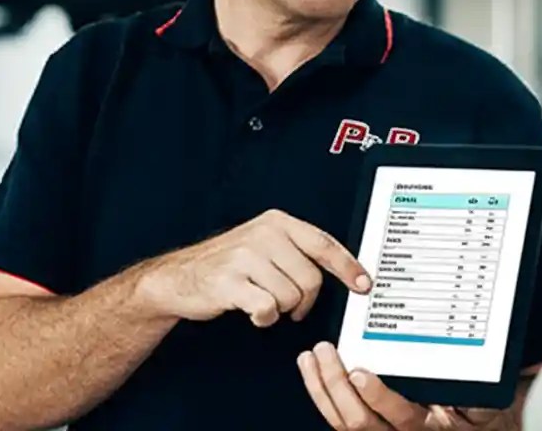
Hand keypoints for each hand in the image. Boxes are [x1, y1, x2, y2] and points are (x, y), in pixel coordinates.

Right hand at [137, 209, 371, 326]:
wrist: (178, 277)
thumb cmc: (226, 264)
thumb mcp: (262, 244)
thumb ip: (297, 251)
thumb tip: (343, 268)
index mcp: (276, 222)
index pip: (323, 243)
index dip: (347, 266)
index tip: (364, 284)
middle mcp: (263, 235)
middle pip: (310, 280)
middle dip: (303, 301)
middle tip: (289, 304)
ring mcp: (245, 257)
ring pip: (291, 298)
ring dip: (279, 309)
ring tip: (261, 300)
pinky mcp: (230, 282)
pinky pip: (267, 310)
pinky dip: (262, 318)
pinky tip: (251, 310)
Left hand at [298, 342, 505, 429]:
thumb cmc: (478, 418)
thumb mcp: (484, 405)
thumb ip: (472, 394)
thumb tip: (463, 377)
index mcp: (429, 429)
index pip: (401, 416)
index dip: (378, 397)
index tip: (361, 373)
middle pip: (360, 422)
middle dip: (337, 385)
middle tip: (327, 352)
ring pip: (342, 423)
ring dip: (321, 388)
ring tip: (312, 357)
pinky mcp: (368, 429)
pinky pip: (337, 420)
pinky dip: (320, 395)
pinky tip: (311, 371)